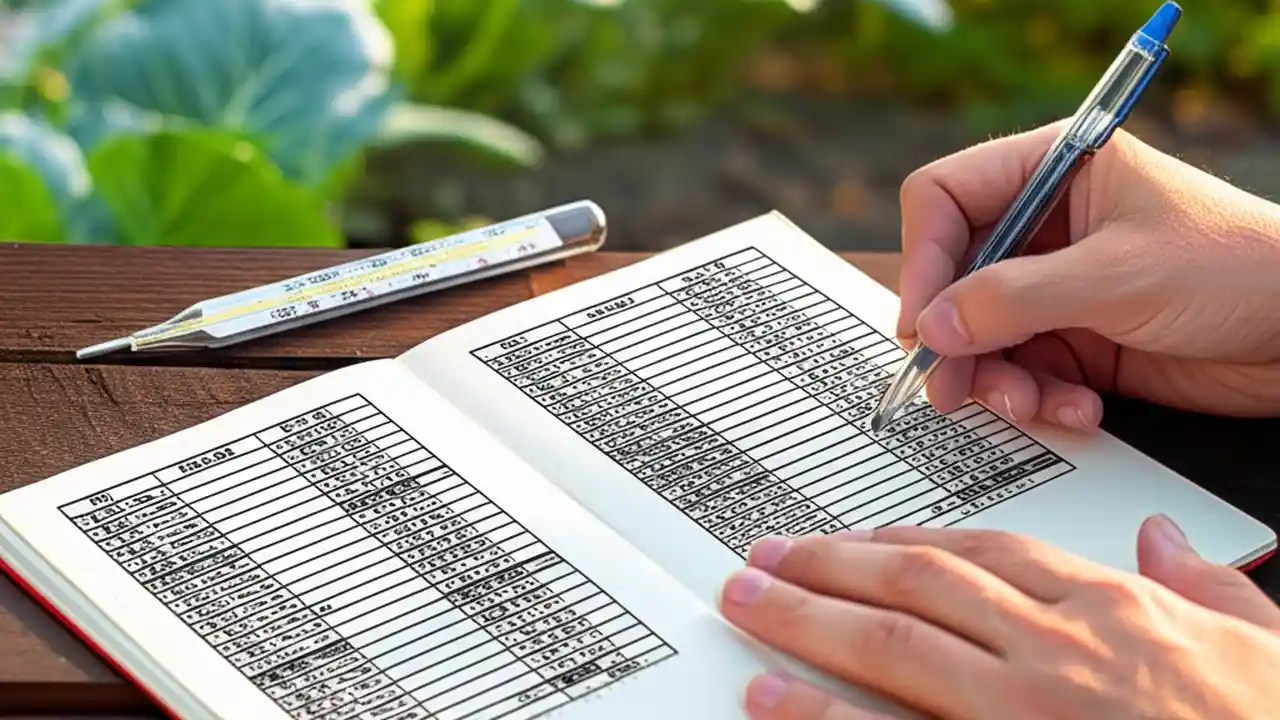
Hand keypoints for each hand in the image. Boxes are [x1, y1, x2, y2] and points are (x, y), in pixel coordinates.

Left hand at [718, 519, 1279, 718]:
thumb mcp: (1265, 647)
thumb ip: (1206, 586)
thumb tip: (1160, 539)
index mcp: (1117, 613)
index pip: (989, 552)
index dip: (910, 538)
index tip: (860, 540)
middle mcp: (1063, 654)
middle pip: (919, 585)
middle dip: (830, 564)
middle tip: (765, 556)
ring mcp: (1028, 717)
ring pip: (893, 646)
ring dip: (806, 619)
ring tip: (746, 604)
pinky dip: (826, 716)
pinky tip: (773, 702)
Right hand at [896, 121, 1279, 428]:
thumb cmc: (1240, 268)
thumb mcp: (1116, 277)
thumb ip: (1013, 300)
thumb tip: (932, 328)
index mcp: (1054, 170)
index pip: (945, 198)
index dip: (924, 259)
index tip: (923, 322)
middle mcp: (1046, 226)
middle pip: (953, 276)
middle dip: (955, 336)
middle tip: (951, 387)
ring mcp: (1058, 285)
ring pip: (981, 333)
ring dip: (997, 378)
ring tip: (1027, 404)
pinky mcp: (1078, 339)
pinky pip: (1023, 370)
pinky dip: (1039, 397)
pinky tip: (1078, 408)